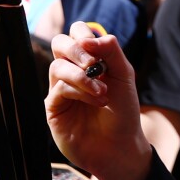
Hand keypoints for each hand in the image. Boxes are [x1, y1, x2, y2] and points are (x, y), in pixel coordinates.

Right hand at [46, 21, 150, 179]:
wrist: (120, 145)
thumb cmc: (123, 112)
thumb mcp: (124, 76)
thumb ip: (111, 51)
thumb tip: (88, 37)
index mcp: (89, 60)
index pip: (77, 33)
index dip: (84, 35)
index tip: (99, 52)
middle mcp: (72, 71)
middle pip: (59, 43)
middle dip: (76, 50)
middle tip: (94, 65)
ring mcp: (61, 89)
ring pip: (58, 66)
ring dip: (82, 77)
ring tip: (102, 93)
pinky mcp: (54, 107)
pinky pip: (59, 89)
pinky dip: (80, 92)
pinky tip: (96, 102)